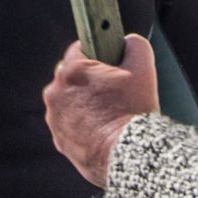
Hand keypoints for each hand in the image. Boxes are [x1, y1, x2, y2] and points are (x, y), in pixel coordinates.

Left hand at [44, 32, 158, 188]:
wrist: (128, 155)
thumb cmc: (134, 110)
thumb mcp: (143, 68)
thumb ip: (134, 44)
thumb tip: (127, 42)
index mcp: (71, 71)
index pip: (80, 49)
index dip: (99, 55)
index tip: (112, 65)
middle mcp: (55, 92)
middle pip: (72, 76)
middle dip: (89, 80)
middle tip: (113, 91)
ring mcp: (54, 119)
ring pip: (68, 101)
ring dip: (83, 103)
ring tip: (108, 113)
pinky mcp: (59, 140)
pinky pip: (69, 125)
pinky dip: (82, 125)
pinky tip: (101, 130)